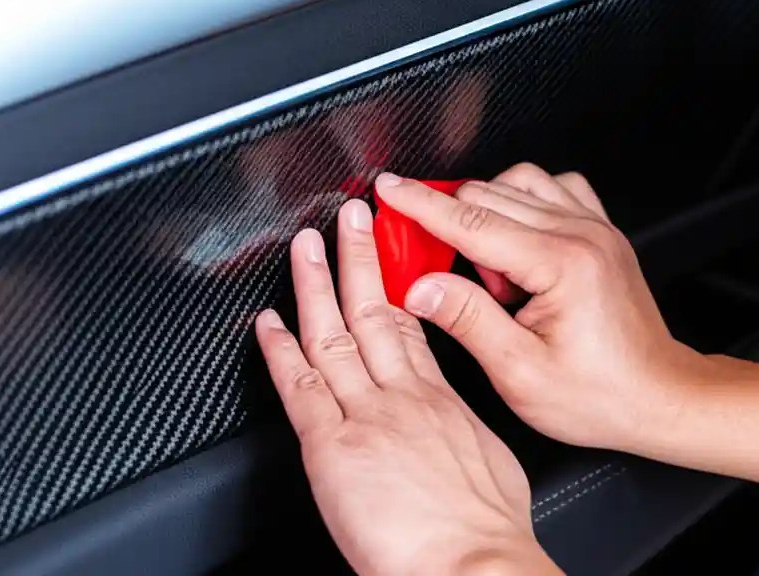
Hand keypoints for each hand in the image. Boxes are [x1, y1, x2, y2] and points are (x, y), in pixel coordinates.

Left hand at [255, 200, 560, 575]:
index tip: (388, 254)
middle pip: (374, 311)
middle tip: (350, 216)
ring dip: (315, 284)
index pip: (411, 326)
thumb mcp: (491, 466)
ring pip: (334, 334)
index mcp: (442, 402)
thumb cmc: (487, 534)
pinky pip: (298, 385)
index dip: (394, 284)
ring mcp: (365, 415)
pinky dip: (279, 350)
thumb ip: (462, 437)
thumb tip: (456, 437)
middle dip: (358, 258)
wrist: (473, 568)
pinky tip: (267, 322)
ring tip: (304, 244)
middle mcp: (403, 397)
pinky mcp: (331, 445)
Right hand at [374, 165, 713, 452]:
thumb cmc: (601, 395)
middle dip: (446, 220)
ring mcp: (594, 227)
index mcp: (560, 265)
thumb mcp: (519, 372)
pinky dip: (521, 204)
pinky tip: (516, 247)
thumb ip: (466, 319)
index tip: (388, 190)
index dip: (420, 204)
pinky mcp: (599, 230)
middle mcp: (580, 234)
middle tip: (428, 263)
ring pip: (517, 183)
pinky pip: (551, 188)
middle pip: (488, 194)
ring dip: (486, 215)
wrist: (659, 398)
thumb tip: (420, 286)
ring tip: (490, 275)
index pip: (472, 221)